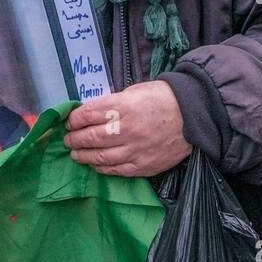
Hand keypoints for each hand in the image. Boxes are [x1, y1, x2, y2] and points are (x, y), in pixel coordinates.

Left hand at [64, 80, 189, 176]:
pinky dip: (101, 168)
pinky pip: (116, 170)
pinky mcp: (144, 166)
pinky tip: (94, 164)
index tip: (69, 121)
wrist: (193, 116)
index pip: (88, 114)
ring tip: (75, 153)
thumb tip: (92, 113)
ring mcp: (135, 150)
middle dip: (74, 138)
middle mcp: (126, 129)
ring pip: (100, 157)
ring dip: (83, 155)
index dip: (74, 119)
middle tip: (68, 139)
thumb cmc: (163, 98)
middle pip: (90, 137)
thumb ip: (113, 103)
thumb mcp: (135, 91)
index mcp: (123, 106)